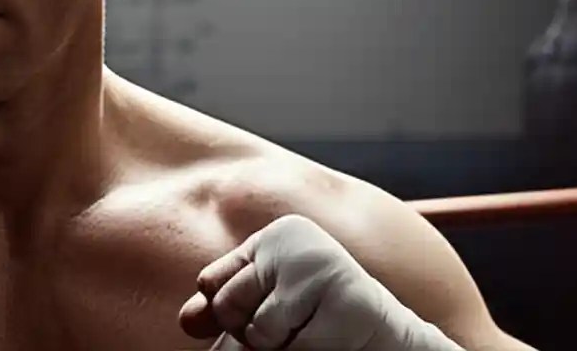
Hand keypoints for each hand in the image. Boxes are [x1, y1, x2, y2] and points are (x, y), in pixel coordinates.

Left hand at [179, 215, 462, 349]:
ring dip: (280, 347)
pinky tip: (330, 339)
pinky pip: (292, 348)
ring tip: (312, 330)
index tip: (269, 309)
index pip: (210, 283)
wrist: (388, 340)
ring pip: (257, 332)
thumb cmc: (318, 323)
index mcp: (272, 236)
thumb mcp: (264, 309)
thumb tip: (187, 320)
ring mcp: (316, 264)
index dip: (231, 311)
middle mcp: (291, 240)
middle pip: (226, 306)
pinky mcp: (342, 297)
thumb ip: (225, 309)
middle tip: (294, 325)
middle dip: (251, 332)